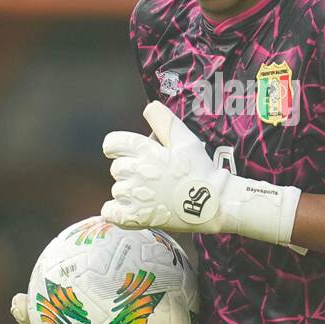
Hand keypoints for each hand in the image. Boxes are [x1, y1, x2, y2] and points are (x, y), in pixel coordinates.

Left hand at [100, 101, 302, 246]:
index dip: (117, 147)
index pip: (113, 143)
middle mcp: (136, 171)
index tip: (125, 153)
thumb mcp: (186, 140)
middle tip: (152, 177)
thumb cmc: (201, 171)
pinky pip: (110, 213)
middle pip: (117, 168)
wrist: (214, 203)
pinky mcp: (135, 217)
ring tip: (151, 194)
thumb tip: (149, 106)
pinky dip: (116, 211)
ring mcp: (134, 196)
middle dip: (130, 170)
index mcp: (145, 151)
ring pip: (117, 190)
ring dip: (129, 192)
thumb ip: (164, 121)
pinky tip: (132, 209)